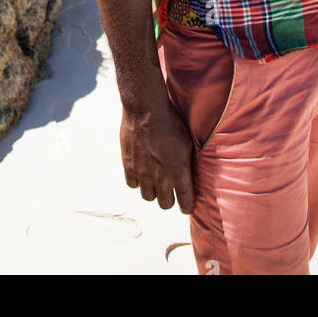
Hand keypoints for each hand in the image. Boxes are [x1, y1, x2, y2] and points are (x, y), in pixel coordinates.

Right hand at [120, 88, 195, 213]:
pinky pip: (133, 185)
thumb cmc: (171, 122)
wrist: (146, 110)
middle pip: (166, 204)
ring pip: (148, 197)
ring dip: (153, 191)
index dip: (187, 206)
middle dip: (170, 199)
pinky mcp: (129, 166)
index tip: (186, 205)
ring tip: (155, 181)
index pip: (185, 202)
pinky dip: (137, 181)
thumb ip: (186, 164)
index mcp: (179, 173)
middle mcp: (161, 178)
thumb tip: (188, 175)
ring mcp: (143, 174)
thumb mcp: (187, 143)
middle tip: (170, 191)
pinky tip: (141, 171)